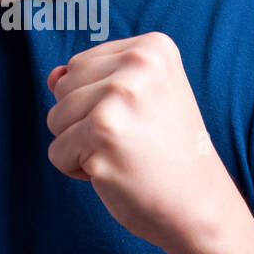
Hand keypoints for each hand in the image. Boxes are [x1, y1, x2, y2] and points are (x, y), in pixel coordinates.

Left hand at [46, 31, 227, 251]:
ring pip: (55, 118)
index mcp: (153, 48)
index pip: (80, 66)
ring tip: (125, 154)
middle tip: (133, 141)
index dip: (97, 101)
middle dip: (83, 122)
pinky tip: (117, 172)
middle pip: (63, 89)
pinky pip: (57, 152)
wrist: (200, 205)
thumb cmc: (166, 153)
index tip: (139, 120)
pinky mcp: (103, 135)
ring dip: (80, 146)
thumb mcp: (139, 101)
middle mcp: (138, 65)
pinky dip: (78, 170)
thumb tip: (53, 76)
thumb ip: (93, 80)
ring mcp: (119, 99)